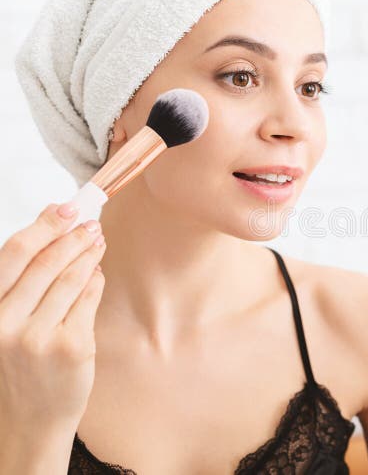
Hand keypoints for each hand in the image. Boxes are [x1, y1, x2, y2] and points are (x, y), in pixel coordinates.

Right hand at [0, 202, 106, 432]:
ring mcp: (40, 336)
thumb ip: (24, 283)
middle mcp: (7, 323)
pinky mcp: (71, 347)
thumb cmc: (20, 366)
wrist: (31, 420)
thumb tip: (54, 230)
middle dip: (72, 237)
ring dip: (88, 255)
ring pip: (72, 279)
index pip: (12, 256)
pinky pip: (89, 300)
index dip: (42, 226)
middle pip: (46, 263)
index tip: (65, 208)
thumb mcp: (8, 324)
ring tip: (98, 241)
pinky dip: (95, 281)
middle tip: (90, 223)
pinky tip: (97, 272)